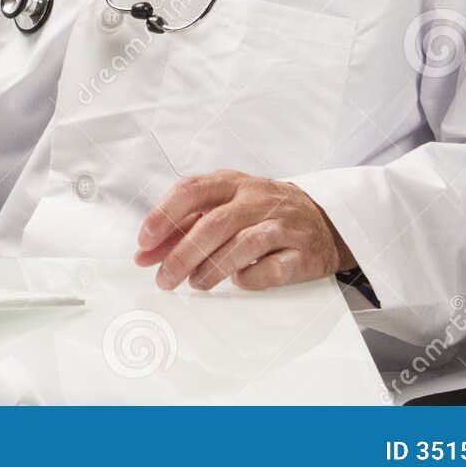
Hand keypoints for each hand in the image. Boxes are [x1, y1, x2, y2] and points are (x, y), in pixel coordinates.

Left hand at [135, 170, 353, 291]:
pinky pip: (272, 269)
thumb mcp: (223, 209)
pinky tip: (238, 281)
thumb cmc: (261, 214)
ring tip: (196, 283)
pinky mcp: (302, 253)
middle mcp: (257, 199)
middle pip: (214, 223)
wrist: (321, 220)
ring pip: (242, 245)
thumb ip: (183, 229)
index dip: (163, 215)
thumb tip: (144, 254)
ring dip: (212, 269)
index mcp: (232, 183)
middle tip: (164, 279)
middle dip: (182, 255)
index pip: (191, 190)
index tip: (145, 241)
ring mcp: (282, 224)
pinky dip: (249, 279)